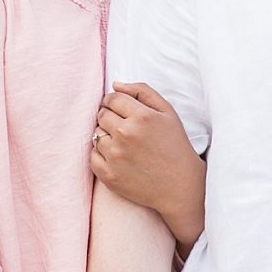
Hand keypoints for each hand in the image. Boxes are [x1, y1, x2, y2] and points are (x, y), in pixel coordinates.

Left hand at [91, 82, 204, 246]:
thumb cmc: (175, 146)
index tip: (121, 110)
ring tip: (124, 144)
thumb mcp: (168, 112)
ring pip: (96, 134)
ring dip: (106, 136)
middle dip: (110, 117)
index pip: (112, 99)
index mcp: (141, 116)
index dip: (115, 102)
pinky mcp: (108, 175)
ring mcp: (115, 156)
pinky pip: (92, 156)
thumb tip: (115, 85)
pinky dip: (101, 154)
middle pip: (101, 115)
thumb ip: (143, 91)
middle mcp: (126, 135)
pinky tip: (118, 157)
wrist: (179, 186)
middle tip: (124, 127)